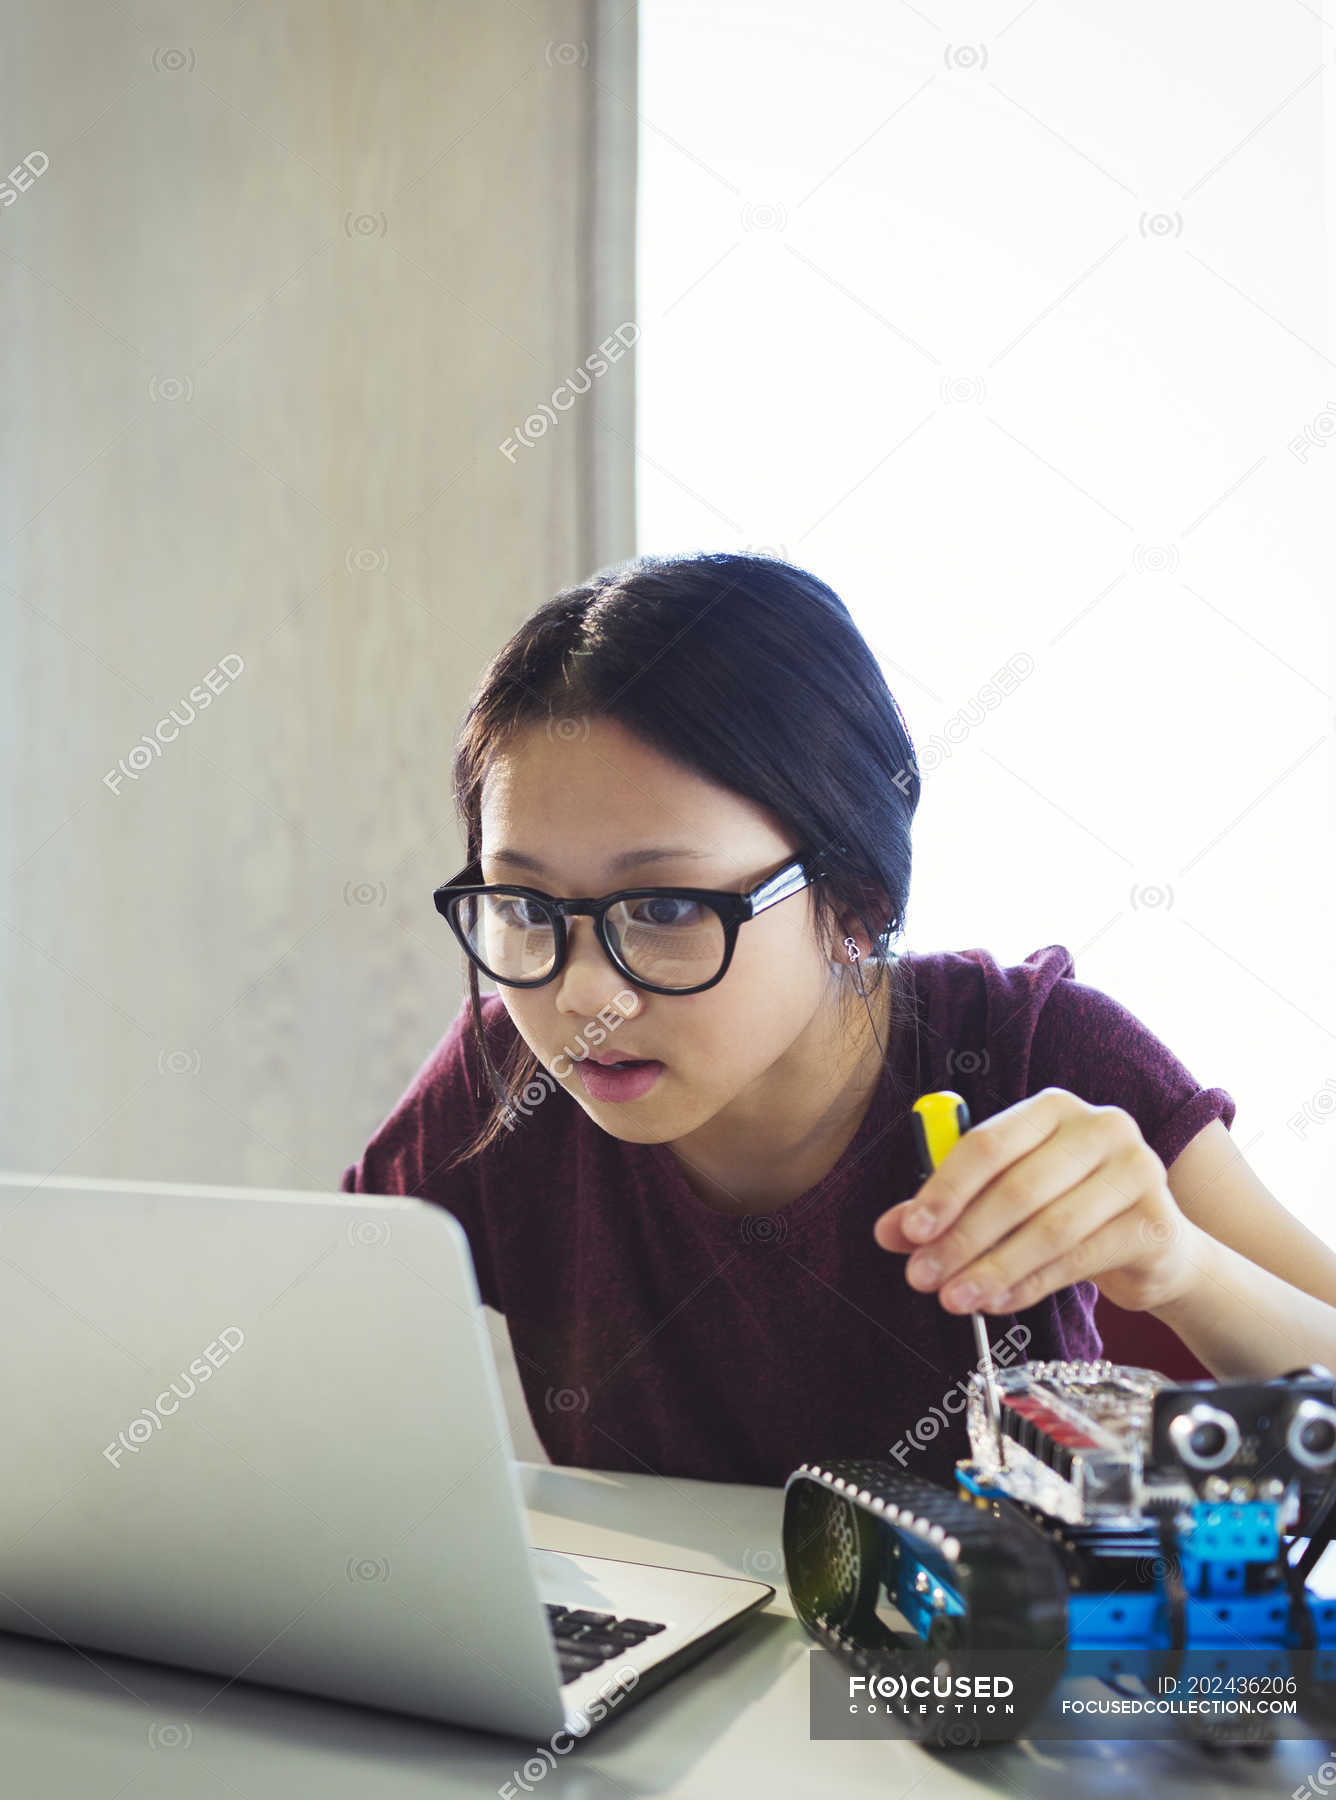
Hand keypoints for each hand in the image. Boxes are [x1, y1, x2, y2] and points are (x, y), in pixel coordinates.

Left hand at [873, 1088, 1202, 1314]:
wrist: (1151, 1244)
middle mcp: (1100, 1127)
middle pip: (1017, 1187)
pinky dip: (1030, 1286)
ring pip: (1049, 1228)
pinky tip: (997, 1301)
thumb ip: (950, 1205)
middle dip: (962, 1238)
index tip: (909, 1232)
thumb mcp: (1006, 1194)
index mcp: (1053, 1108)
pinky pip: (1079, 1259)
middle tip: (922, 1277)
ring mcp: (1136, 1171)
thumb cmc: (1067, 1205)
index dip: (944, 1190)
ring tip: (955, 1298)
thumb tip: (890, 1230)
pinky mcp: (1154, 1222)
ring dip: (993, 1269)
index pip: (988, 1143)